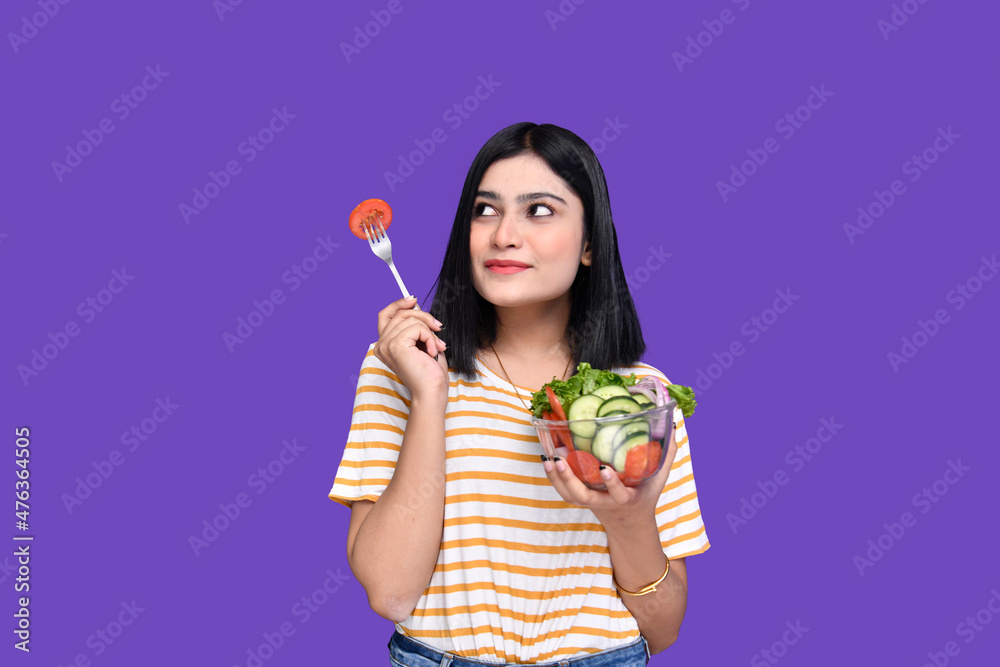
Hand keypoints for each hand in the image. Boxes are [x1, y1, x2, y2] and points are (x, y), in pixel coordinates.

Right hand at [373, 296, 447, 401]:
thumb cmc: (429, 373)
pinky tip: (433, 352)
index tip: (413, 300)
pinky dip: (430, 337)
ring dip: (430, 331)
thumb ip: (414, 326)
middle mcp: (380, 345)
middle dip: (424, 316)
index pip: (384, 315)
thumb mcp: (421, 343)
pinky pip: (417, 327)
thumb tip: (415, 305)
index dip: (398, 303)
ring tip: (438, 347)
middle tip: (438, 328)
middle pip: (400, 314)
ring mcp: (386, 345)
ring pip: (410, 319)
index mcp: (384, 345)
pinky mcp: (396, 346)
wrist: (431, 392)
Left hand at [542, 430, 678, 526]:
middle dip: (570, 480)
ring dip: (556, 478)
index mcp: (626, 499)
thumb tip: (673, 425)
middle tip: (559, 460)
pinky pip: (563, 491)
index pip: (619, 495)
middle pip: (583, 497)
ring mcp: (590, 502)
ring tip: (548, 457)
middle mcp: (605, 502)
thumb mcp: (658, 478)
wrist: (628, 524)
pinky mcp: (580, 499)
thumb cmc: (644, 496)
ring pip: (569, 496)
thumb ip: (666, 453)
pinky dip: (553, 477)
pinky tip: (546, 459)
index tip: (604, 469)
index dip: (611, 484)